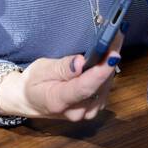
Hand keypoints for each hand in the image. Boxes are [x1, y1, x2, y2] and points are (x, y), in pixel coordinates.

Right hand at [0, 32, 123, 121]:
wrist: (31, 101)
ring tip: (113, 41)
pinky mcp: (94, 107)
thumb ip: (61, 67)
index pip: (83, 88)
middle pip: (99, 86)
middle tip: (116, 35)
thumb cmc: (34, 82)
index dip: (100, 72)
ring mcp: (87, 112)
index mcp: (58, 101)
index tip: (113, 55)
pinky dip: (107, 72)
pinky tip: (107, 57)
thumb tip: (80, 62)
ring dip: (110, 65)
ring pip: (105, 87)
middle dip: (109, 61)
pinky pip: (105, 88)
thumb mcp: (41, 69)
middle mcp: (76, 111)